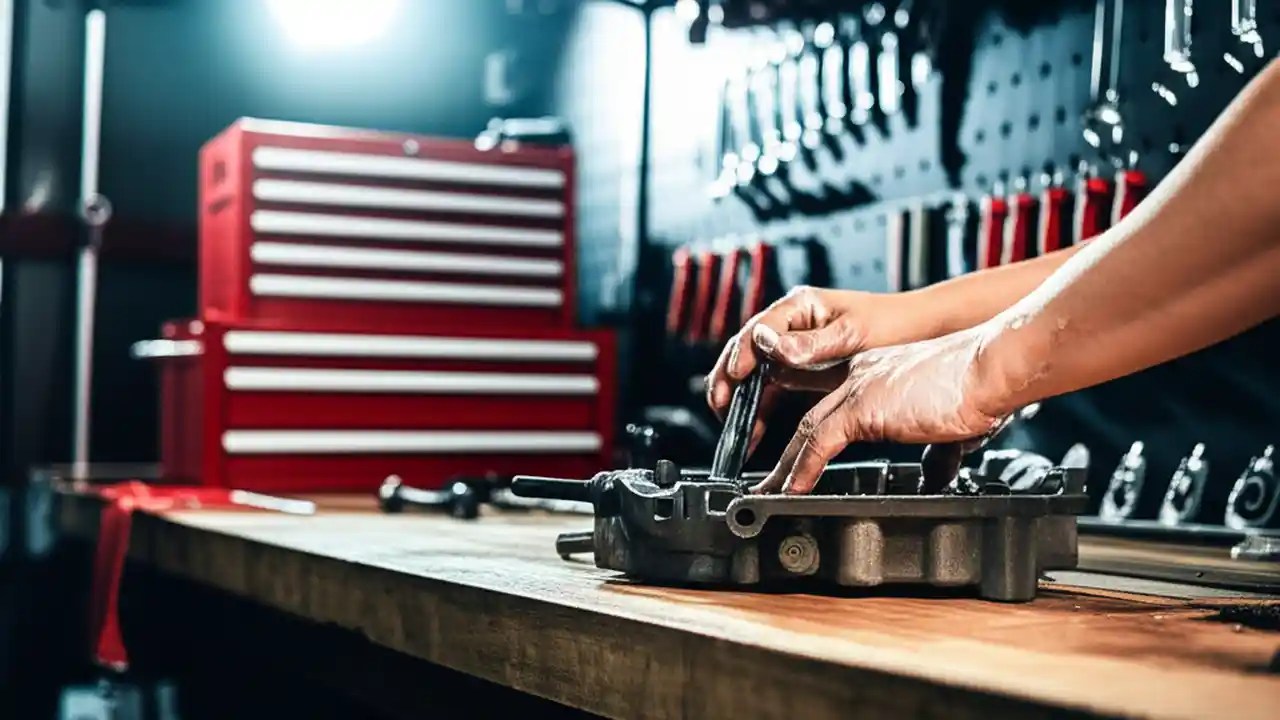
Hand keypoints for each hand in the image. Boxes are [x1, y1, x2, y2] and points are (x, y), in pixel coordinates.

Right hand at [704, 287, 936, 446]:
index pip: (758, 329)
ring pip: (757, 374)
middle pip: (747, 352)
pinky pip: (776, 389)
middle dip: (728, 379)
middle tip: (719, 404)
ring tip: (732, 424)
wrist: (926, 333)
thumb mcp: (852, 333)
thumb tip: (770, 345)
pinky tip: (757, 431)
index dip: (743, 355)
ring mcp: (797, 347)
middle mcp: (792, 325)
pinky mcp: (806, 369)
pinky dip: (763, 408)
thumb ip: (812, 343)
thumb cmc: (895, 324)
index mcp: (800, 306)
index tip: (735, 376)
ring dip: (742, 398)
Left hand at [751, 324, 1020, 493]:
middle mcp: (859, 375)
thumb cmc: (980, 389)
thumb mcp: (947, 423)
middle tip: (769, 481)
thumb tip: (936, 477)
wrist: (990, 368)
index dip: (811, 429)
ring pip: (806, 431)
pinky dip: (803, 469)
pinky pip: (819, 442)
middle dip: (786, 452)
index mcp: (876, 372)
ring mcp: (857, 389)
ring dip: (784, 467)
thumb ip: (934, 450)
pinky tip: (793, 490)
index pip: (830, 401)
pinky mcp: (861, 407)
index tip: (798, 455)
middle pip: (809, 417)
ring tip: (768, 494)